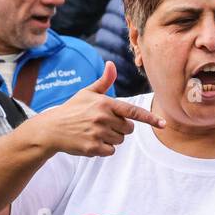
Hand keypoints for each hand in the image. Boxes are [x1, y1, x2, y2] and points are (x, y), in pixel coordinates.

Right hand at [33, 62, 163, 156]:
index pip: (133, 111)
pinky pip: (111, 151)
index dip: (150, 118)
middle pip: (129, 128)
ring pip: (121, 140)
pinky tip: (92, 142)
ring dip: (112, 138)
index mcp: (104, 103)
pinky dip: (104, 149)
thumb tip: (111, 64)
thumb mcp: (87, 93)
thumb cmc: (72, 109)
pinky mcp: (93, 148)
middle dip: (120, 128)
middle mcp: (103, 118)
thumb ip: (104, 81)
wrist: (51, 129)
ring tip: (95, 132)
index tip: (164, 124)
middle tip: (103, 124)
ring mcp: (98, 133)